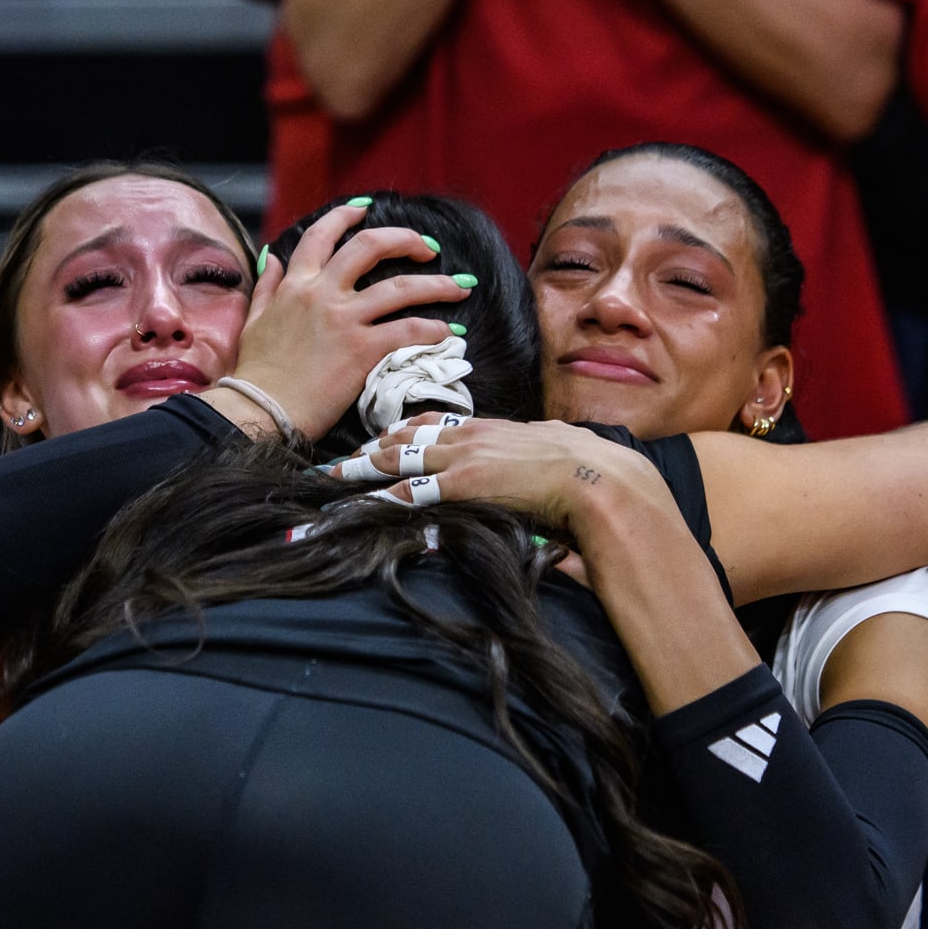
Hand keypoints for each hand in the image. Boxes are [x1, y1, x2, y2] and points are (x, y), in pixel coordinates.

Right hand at [214, 203, 467, 439]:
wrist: (261, 410)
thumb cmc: (256, 372)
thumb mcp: (256, 319)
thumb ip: (269, 285)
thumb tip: (273, 257)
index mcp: (297, 284)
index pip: (322, 235)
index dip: (345, 216)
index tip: (366, 209)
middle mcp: (323, 293)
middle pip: (371, 247)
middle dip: (406, 239)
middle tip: (429, 248)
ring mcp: (345, 320)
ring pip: (402, 287)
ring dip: (438, 284)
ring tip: (461, 285)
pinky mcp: (363, 349)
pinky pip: (408, 330)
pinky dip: (434, 330)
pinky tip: (450, 332)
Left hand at [329, 413, 668, 538]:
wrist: (596, 476)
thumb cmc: (581, 466)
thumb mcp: (546, 448)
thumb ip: (525, 451)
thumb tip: (522, 465)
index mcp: (486, 429)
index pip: (430, 423)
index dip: (398, 432)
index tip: (375, 441)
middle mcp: (468, 437)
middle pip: (403, 436)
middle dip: (366, 450)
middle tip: (335, 461)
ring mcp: (463, 458)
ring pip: (397, 458)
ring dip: (361, 470)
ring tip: (331, 480)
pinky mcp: (465, 484)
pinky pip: (414, 490)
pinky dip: (385, 497)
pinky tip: (362, 505)